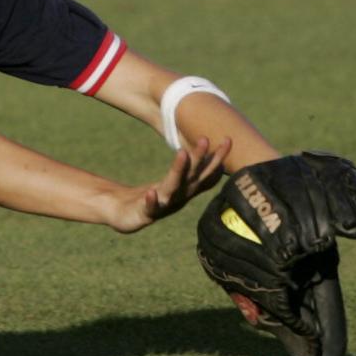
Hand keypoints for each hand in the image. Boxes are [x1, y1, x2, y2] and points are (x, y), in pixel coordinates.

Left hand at [109, 137, 229, 232]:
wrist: (127, 217)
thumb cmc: (153, 198)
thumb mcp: (175, 182)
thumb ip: (190, 171)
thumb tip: (209, 156)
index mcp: (186, 189)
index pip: (205, 173)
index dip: (216, 158)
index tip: (227, 139)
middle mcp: (179, 198)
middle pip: (192, 176)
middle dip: (200, 159)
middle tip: (205, 138)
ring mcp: (163, 206)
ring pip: (172, 187)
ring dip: (178, 170)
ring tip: (182, 152)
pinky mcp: (146, 214)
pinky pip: (150, 208)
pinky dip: (152, 200)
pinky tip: (152, 192)